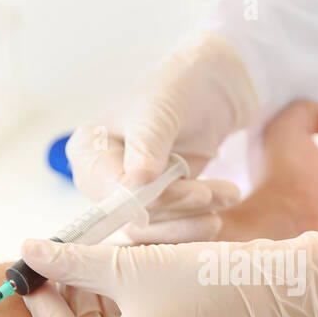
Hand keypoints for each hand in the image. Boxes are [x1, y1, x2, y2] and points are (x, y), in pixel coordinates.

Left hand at [20, 231, 317, 316]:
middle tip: (76, 269)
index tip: (40, 275)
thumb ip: (74, 262)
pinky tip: (143, 300)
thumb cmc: (208, 278)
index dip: (46, 307)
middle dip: (80, 309)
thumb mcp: (134, 264)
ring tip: (112, 278)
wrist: (278, 295)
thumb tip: (28, 252)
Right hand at [66, 30, 258, 242]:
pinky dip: (196, 223)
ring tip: (229, 194)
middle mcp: (101, 179)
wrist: (210, 90)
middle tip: (213, 194)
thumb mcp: (161, 110)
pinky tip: (221, 207)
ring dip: (194, 217)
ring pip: (155, 227)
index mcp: (88, 151)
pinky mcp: (155, 206)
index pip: (112, 191)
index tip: (196, 192)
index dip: (150, 199)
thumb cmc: (178, 88)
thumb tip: (137, 180)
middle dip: (178, 208)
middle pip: (132, 216)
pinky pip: (170, 228)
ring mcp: (128, 195)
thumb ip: (148, 143)